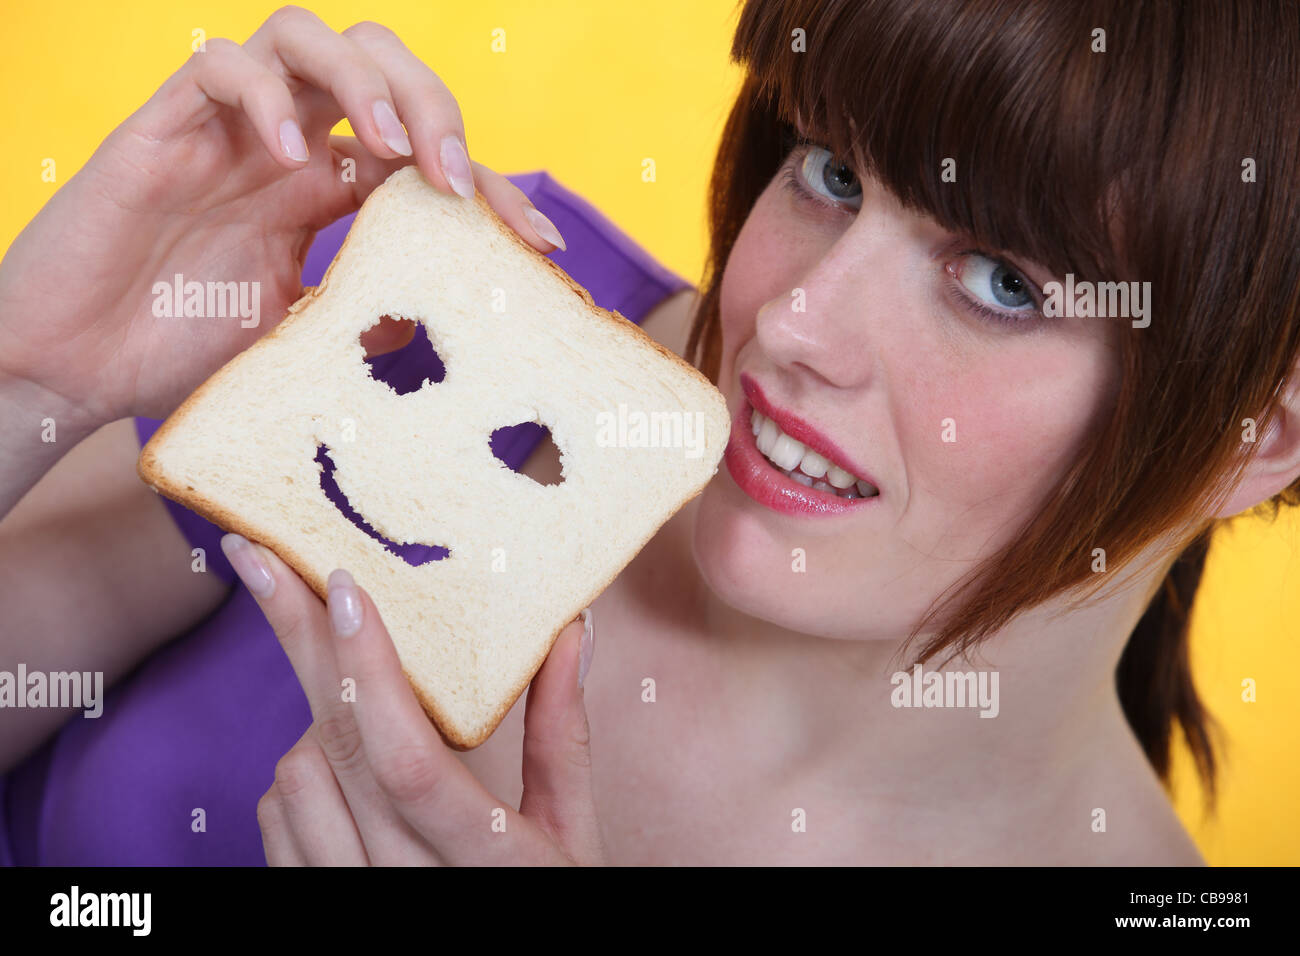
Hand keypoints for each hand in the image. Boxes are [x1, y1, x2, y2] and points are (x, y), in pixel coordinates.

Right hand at [0, 6, 566, 426]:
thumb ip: (367, 315)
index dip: (490, 185)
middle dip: (434, 108)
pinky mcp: (162, 129)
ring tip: (389, 149)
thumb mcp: (302, 342)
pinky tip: (292, 154)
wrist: (70, 372)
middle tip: (458, 180)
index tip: (539, 246)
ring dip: (365, 81)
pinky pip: (218, 69)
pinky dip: (265, 94)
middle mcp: (283, 147)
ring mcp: (225, 132)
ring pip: (305, 37)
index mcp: (324, 194)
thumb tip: (466, 336)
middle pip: (377, 65)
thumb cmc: (180, 357)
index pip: (422, 156)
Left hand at [220, 533, 605, 865]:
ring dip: (319, 721)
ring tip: (365, 706)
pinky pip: (274, 820)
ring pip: (294, 778)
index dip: (370, 670)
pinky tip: (341, 762)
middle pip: (334, 748)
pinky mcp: (317, 904)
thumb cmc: (547, 900)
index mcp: (489, 861)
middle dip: (300, 642)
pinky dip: (300, 772)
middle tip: (263, 560)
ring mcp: (355, 900)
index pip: (410, 760)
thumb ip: (564, 734)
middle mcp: (408, 886)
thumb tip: (570, 632)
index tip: (344, 586)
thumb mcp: (573, 833)